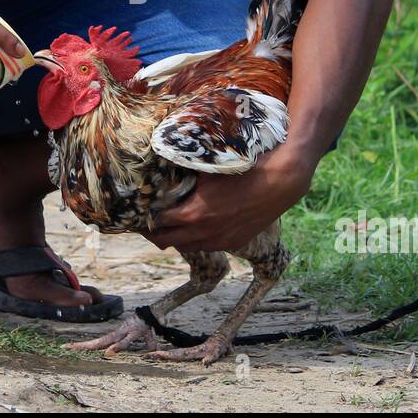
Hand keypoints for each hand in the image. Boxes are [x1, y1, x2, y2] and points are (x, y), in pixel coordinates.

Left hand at [142, 146, 315, 253]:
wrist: (280, 182)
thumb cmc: (242, 170)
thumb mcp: (206, 170)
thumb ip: (182, 176)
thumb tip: (160, 172)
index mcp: (192, 214)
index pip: (155, 224)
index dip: (143, 217)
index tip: (138, 209)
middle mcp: (203, 233)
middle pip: (164, 241)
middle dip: (152, 231)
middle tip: (146, 219)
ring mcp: (220, 241)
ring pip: (186, 247)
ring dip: (175, 235)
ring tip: (171, 220)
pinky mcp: (234, 243)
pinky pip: (206, 246)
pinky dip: (196, 238)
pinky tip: (197, 224)